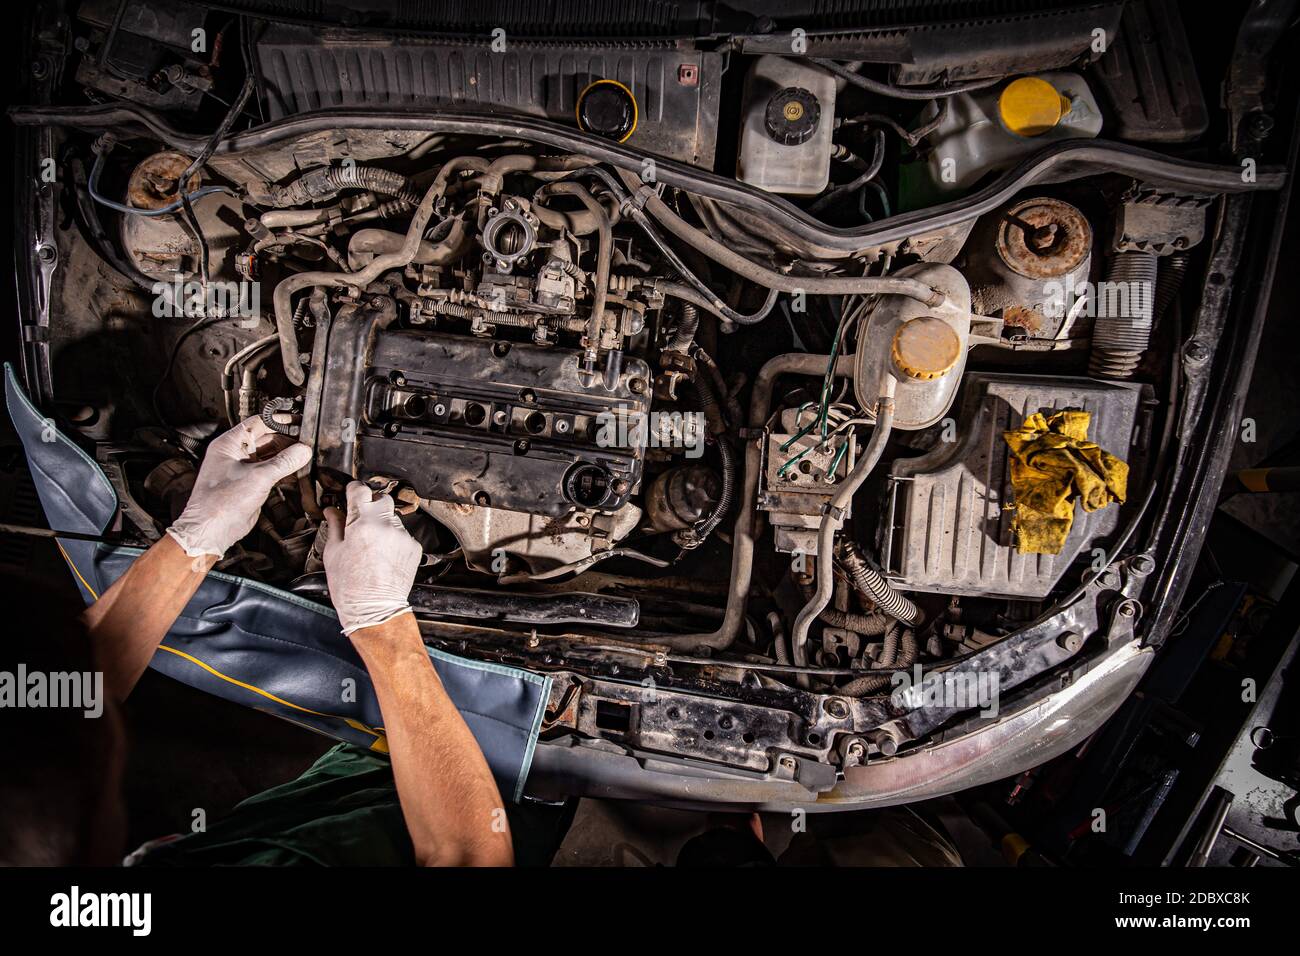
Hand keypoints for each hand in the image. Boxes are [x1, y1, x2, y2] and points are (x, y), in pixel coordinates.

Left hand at [166, 417, 312, 558]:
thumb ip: (284, 462)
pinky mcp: (250, 484)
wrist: (212, 530)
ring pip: (270, 456)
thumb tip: (302, 450)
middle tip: (306, 443)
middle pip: (267, 439)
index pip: (258, 423)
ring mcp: (243, 469)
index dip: (279, 422)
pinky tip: (297, 472)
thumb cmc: (219, 504)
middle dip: (287, 441)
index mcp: (229, 445)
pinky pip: (270, 471)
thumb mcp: (257, 477)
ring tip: (305, 456)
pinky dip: (284, 471)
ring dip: (286, 457)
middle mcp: (235, 454)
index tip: (299, 424)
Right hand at [323, 481, 421, 634]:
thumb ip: (335, 526)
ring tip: (372, 544)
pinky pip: (403, 534)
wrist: (375, 610)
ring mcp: (402, 535)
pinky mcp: (414, 546)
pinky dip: (394, 539)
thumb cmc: (350, 587)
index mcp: (361, 523)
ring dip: (383, 523)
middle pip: (381, 499)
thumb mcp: (334, 553)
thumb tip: (332, 511)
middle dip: (371, 505)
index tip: (351, 494)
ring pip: (393, 517)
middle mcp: (385, 525)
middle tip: (361, 520)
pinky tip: (384, 554)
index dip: (354, 490)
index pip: (360, 490)